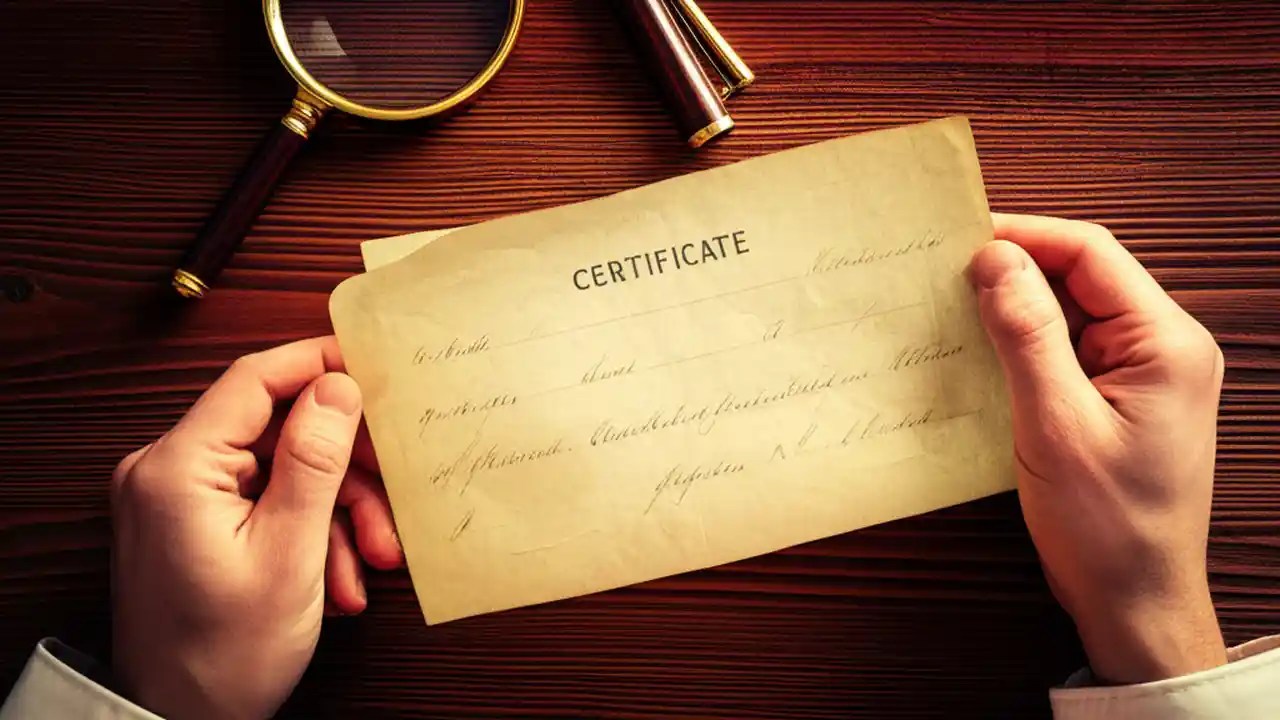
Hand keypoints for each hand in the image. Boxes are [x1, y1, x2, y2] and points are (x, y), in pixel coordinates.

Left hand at [111, 336, 402, 718]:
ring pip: (281, 473)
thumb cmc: (222, 658)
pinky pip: (264, 504)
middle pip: (277, 432)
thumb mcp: (289, 555)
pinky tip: (335, 581)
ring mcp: (176, 500)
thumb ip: (315, 461)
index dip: (319, 365)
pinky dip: (307, 534)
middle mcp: (166, 472)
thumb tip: (338, 387)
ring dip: (334, 514)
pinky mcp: (191, 525)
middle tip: (390, 498)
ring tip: (369, 562)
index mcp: (178, 468)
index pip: (255, 380)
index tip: (375, 368)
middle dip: (343, 470)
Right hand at [969, 214, 1226, 683]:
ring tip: (954, 314)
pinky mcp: (1119, 399)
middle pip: (1081, 277)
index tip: (960, 241)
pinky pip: (1067, 351)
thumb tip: (994, 260)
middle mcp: (1163, 348)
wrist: (1135, 601)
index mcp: (1167, 343)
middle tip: (944, 276)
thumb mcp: (1057, 425)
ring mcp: (1143, 374)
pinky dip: (1023, 347)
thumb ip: (1027, 336)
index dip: (1024, 236)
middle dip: (1014, 271)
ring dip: (1014, 310)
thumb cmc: (1108, 526)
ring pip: (1069, 313)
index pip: (1091, 254)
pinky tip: (981, 356)